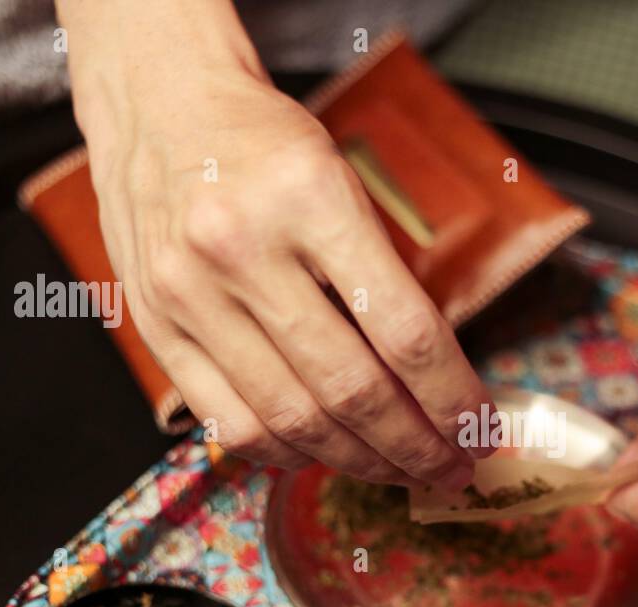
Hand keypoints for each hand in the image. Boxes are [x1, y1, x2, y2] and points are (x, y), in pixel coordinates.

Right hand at [59, 0, 489, 487]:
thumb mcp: (343, 180)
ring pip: (292, 420)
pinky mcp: (156, 329)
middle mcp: (241, 248)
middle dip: (415, 446)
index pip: (404, 331)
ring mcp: (190, 295)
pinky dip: (287, 455)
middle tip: (451, 467)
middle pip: (351, 389)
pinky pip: (229, 424)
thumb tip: (439, 379)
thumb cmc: (262, 144)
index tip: (480, 428)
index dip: (453, 397)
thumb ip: (384, 274)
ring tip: (399, 471)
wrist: (158, 104)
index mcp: (310, 198)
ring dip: (359, 462)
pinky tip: (326, 457)